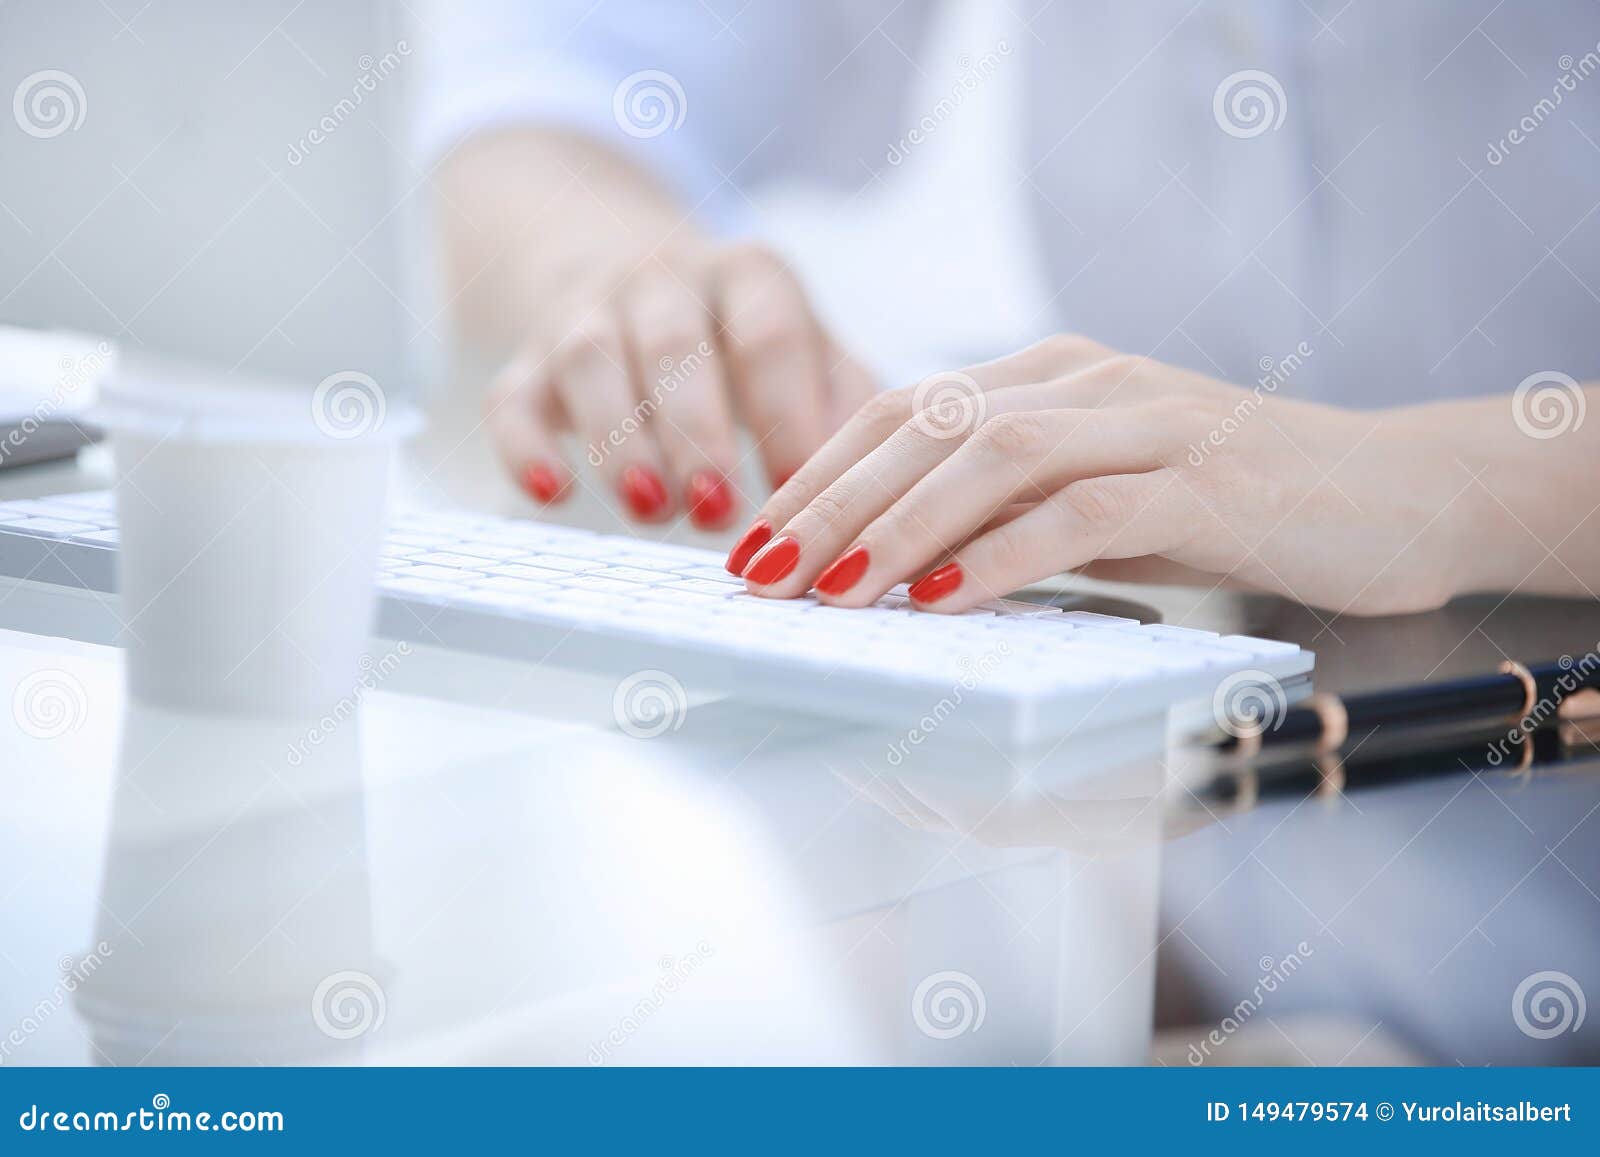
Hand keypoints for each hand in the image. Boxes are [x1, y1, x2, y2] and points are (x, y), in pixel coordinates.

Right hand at [484, 240, 873, 529]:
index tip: (801, 487)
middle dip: (697, 432)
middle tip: (720, 509)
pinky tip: (550, 492)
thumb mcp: (811, 344)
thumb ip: (845, 396)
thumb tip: (879, 474)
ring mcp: (588, 312)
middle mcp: (663, 279)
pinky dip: (523, 444)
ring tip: (652, 511)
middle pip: (675, 346)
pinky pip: (511, 393)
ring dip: (620, 440)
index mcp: (749, 274)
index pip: (770, 332)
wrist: (627, 262)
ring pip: (591, 361)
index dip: (785, 411)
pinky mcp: (529, 357)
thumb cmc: (745, 334)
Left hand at [729, 336, 1484, 615]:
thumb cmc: (1228, 508)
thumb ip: (1009, 516)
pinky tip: (948, 598)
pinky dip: (1009, 553)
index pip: (902, 409)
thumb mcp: (1097, 504)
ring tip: (833, 591)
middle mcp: (1086, 381)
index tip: (751, 541)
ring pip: (995, 456)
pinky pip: (1087, 510)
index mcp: (1048, 377)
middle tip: (758, 575)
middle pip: (927, 426)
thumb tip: (896, 570)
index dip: (817, 473)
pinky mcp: (1205, 479)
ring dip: (901, 526)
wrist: (1390, 492)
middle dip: (830, 504)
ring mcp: (1148, 420)